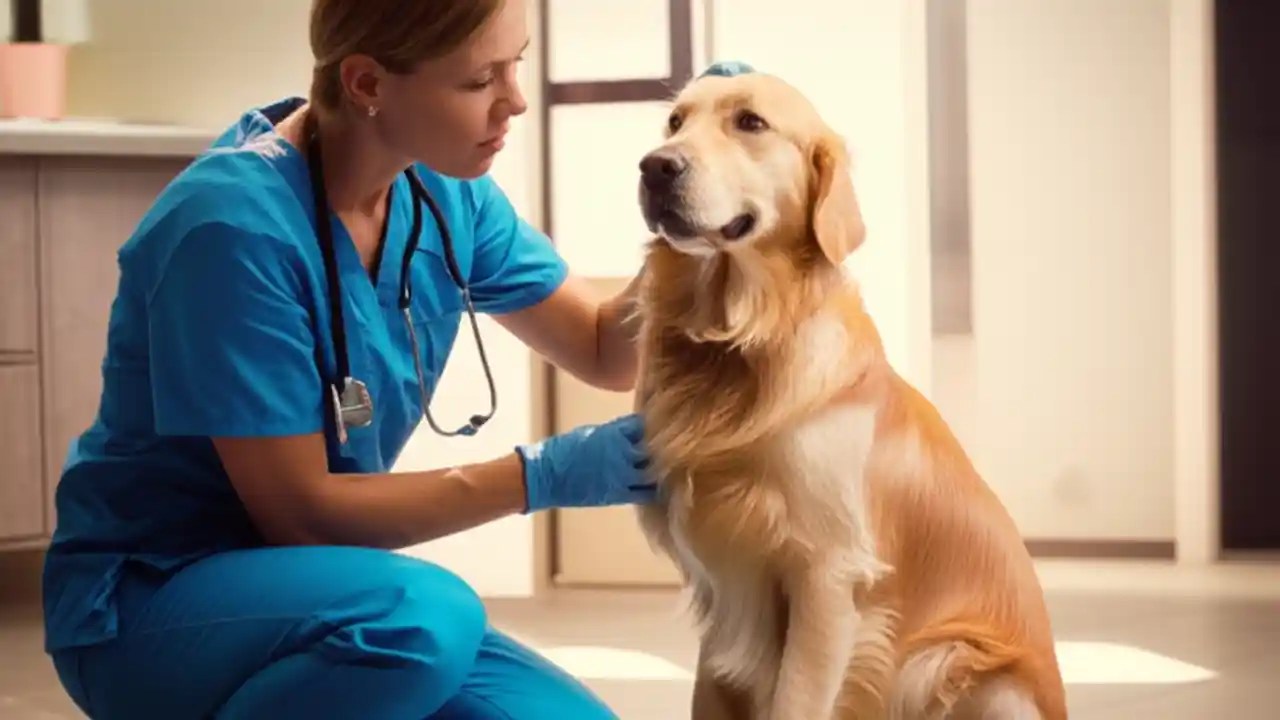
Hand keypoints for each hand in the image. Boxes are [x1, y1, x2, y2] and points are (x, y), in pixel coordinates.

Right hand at [516, 413, 656, 512]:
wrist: (546, 475)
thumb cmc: (563, 450)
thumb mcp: (590, 433)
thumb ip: (613, 433)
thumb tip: (630, 433)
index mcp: (613, 434)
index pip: (643, 425)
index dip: (653, 426)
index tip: (660, 426)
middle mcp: (620, 453)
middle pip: (653, 448)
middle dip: (663, 448)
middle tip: (670, 449)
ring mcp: (620, 476)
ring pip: (653, 472)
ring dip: (661, 470)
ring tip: (669, 469)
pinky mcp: (617, 494)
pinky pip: (644, 494)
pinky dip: (654, 490)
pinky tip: (661, 488)